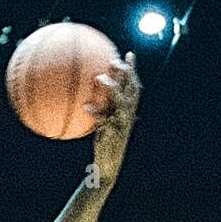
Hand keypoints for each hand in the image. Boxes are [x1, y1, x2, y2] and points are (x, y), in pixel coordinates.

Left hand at [91, 53, 139, 185]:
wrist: (107, 167)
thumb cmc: (103, 146)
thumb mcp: (103, 126)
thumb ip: (101, 110)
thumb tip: (86, 96)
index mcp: (127, 111)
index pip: (134, 86)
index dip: (133, 70)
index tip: (128, 54)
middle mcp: (127, 115)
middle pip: (132, 90)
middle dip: (126, 74)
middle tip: (115, 61)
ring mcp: (121, 124)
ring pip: (120, 102)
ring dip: (111, 88)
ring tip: (100, 78)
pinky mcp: (112, 134)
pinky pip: (103, 120)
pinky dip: (95, 112)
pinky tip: (86, 106)